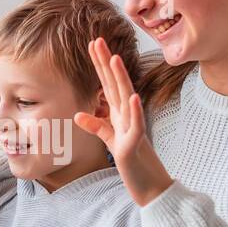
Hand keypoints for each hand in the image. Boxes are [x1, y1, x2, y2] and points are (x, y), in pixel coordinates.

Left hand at [73, 37, 174, 206]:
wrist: (150, 186)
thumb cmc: (132, 161)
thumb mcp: (110, 140)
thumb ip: (96, 126)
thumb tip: (77, 114)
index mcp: (120, 114)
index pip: (108, 84)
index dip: (100, 65)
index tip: (92, 44)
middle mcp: (128, 116)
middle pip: (115, 85)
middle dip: (106, 63)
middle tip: (97, 40)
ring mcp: (133, 129)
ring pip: (126, 100)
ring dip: (121, 79)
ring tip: (114, 58)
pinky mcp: (136, 145)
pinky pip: (137, 126)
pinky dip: (135, 112)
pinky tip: (134, 97)